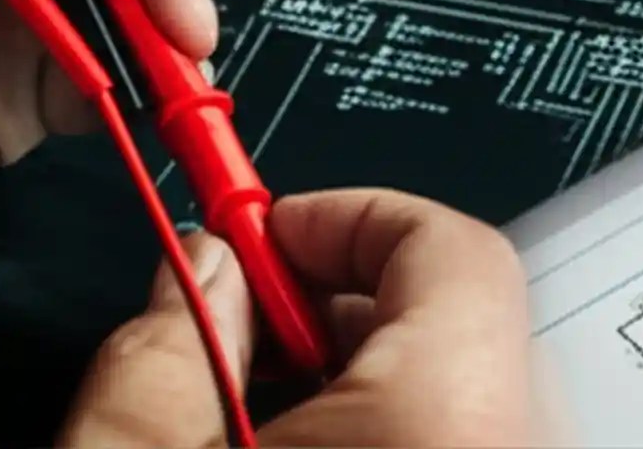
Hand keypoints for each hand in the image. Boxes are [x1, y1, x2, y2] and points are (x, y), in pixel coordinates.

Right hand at [56, 189, 544, 446]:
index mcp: (443, 421)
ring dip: (371, 370)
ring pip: (465, 382)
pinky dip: (404, 424)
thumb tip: (208, 270)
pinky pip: (473, 434)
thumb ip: (169, 349)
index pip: (451, 245)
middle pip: (461, 313)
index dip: (353, 217)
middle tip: (258, 326)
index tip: (277, 230)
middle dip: (347, 299)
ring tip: (275, 413)